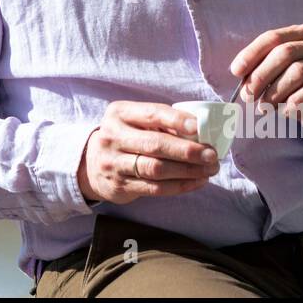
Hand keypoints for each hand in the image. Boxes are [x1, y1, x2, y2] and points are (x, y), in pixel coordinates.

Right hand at [77, 101, 219, 203]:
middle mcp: (113, 137)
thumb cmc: (125, 137)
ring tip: (209, 170)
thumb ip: (161, 123)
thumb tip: (200, 131)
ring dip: (188, 171)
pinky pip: (155, 188)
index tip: (198, 127)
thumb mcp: (134, 121)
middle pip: (155, 145)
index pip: (151, 114)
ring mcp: (114, 163)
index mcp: (119, 113)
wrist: (91, 164)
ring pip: (157, 169)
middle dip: (188, 151)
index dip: (176, 120)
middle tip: (211, 155)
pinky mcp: (120, 186)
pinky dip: (180, 186)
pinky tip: (196, 182)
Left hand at [229, 23, 302, 144]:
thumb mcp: (280, 75)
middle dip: (261, 75)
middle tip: (248, 96)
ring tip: (264, 107)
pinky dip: (295, 101)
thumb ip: (263, 69)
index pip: (273, 37)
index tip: (236, 72)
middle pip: (285, 53)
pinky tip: (285, 111)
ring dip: (275, 92)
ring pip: (298, 71)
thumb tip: (240, 75)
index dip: (252, 53)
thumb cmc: (300, 90)